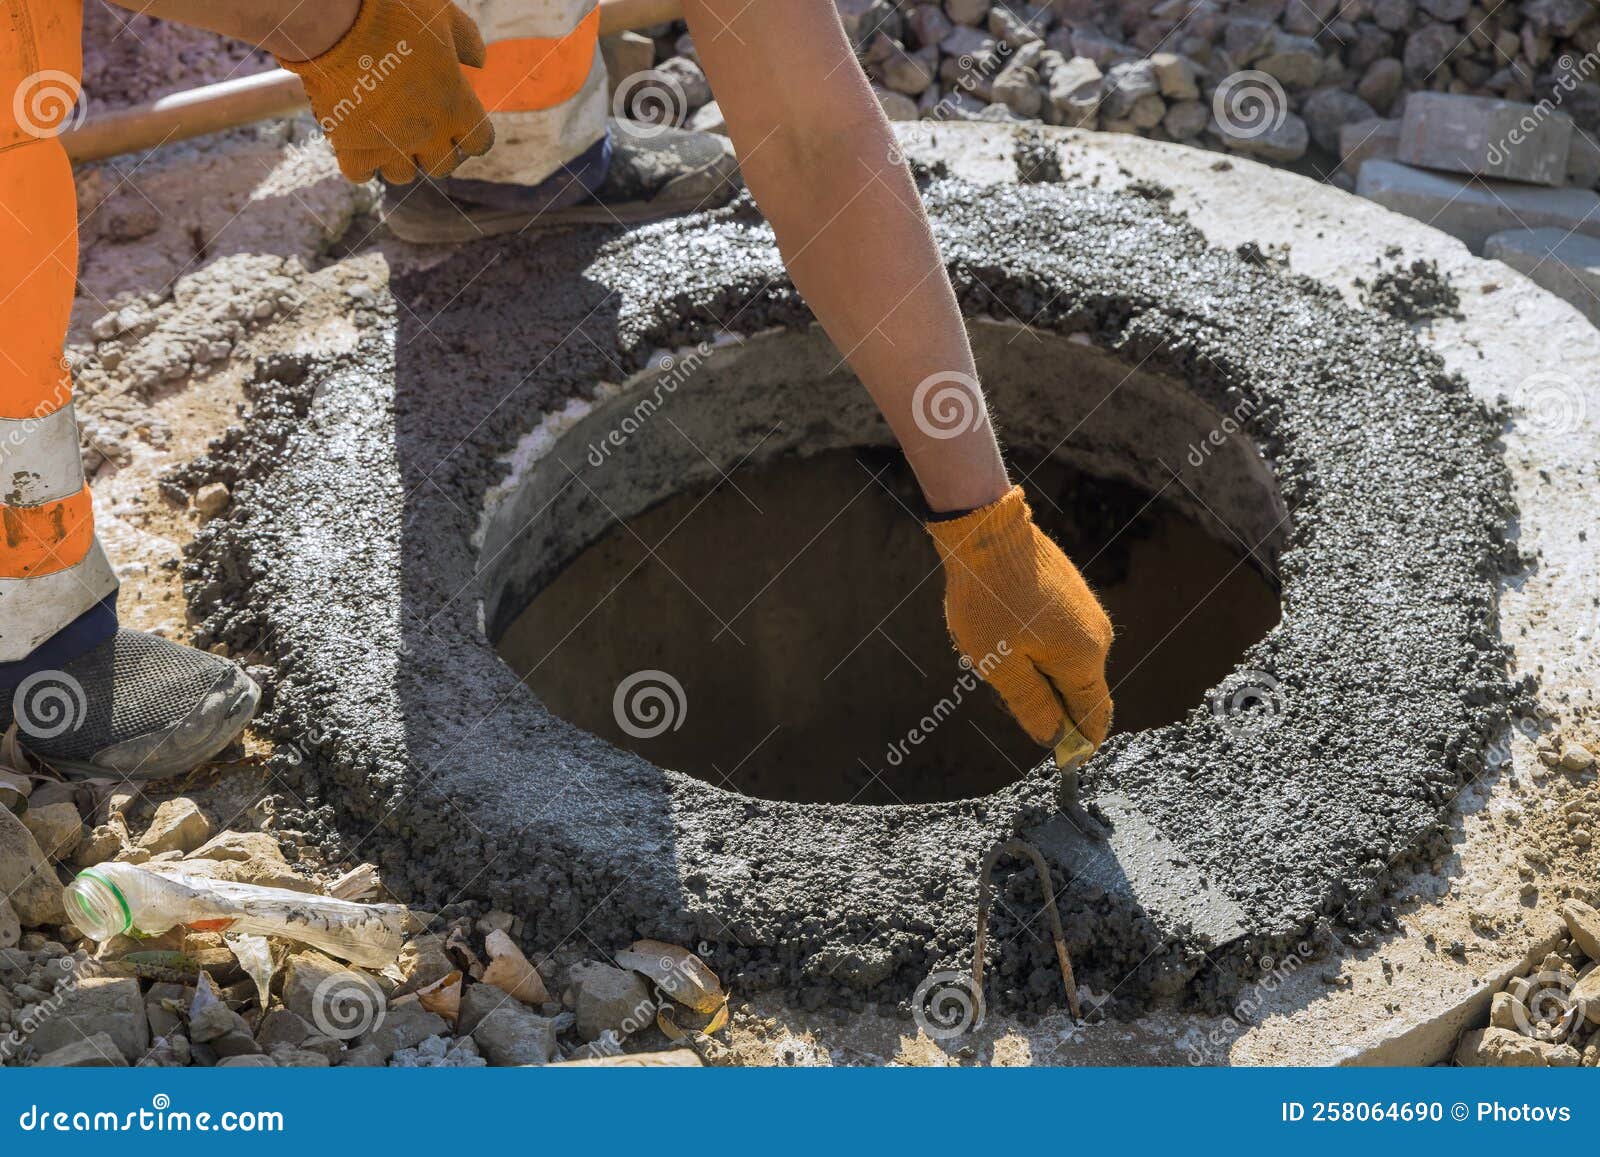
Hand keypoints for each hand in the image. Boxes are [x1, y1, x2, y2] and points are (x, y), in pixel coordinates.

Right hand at [276, 0, 493, 182]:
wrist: (341, 20)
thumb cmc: (396, 13)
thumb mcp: (443, 16)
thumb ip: (467, 41)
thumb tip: (480, 62)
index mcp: (457, 107)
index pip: (479, 142)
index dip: (469, 133)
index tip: (456, 121)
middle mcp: (429, 133)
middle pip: (443, 165)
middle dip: (435, 149)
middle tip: (419, 127)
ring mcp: (391, 144)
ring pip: (403, 175)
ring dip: (399, 158)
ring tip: (387, 134)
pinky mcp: (353, 146)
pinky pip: (361, 175)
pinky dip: (360, 164)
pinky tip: (357, 142)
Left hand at [926, 486, 1113, 748]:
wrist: (987, 531)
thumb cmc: (989, 600)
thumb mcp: (998, 663)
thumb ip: (1030, 704)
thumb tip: (1053, 737)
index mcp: (1083, 659)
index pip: (1093, 716)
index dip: (1081, 743)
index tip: (1068, 763)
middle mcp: (1095, 636)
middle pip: (1080, 690)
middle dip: (1051, 704)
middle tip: (1008, 698)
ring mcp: (1086, 611)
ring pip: (1068, 661)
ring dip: (1039, 672)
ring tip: (997, 655)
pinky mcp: (1071, 593)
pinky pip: (1060, 635)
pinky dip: (1037, 647)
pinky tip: (1003, 632)